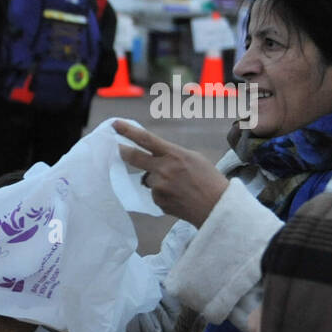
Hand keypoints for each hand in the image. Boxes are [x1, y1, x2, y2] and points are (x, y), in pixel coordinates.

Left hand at [114, 120, 228, 227]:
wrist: (217, 206)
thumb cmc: (208, 179)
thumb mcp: (193, 157)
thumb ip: (171, 154)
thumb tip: (152, 155)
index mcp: (174, 154)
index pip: (146, 139)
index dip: (128, 131)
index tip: (115, 124)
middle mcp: (163, 169)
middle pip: (135, 158)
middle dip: (124, 152)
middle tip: (118, 149)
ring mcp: (159, 187)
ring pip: (148, 179)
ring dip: (156, 179)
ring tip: (177, 185)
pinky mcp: (158, 201)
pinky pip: (154, 194)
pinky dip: (162, 194)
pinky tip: (178, 196)